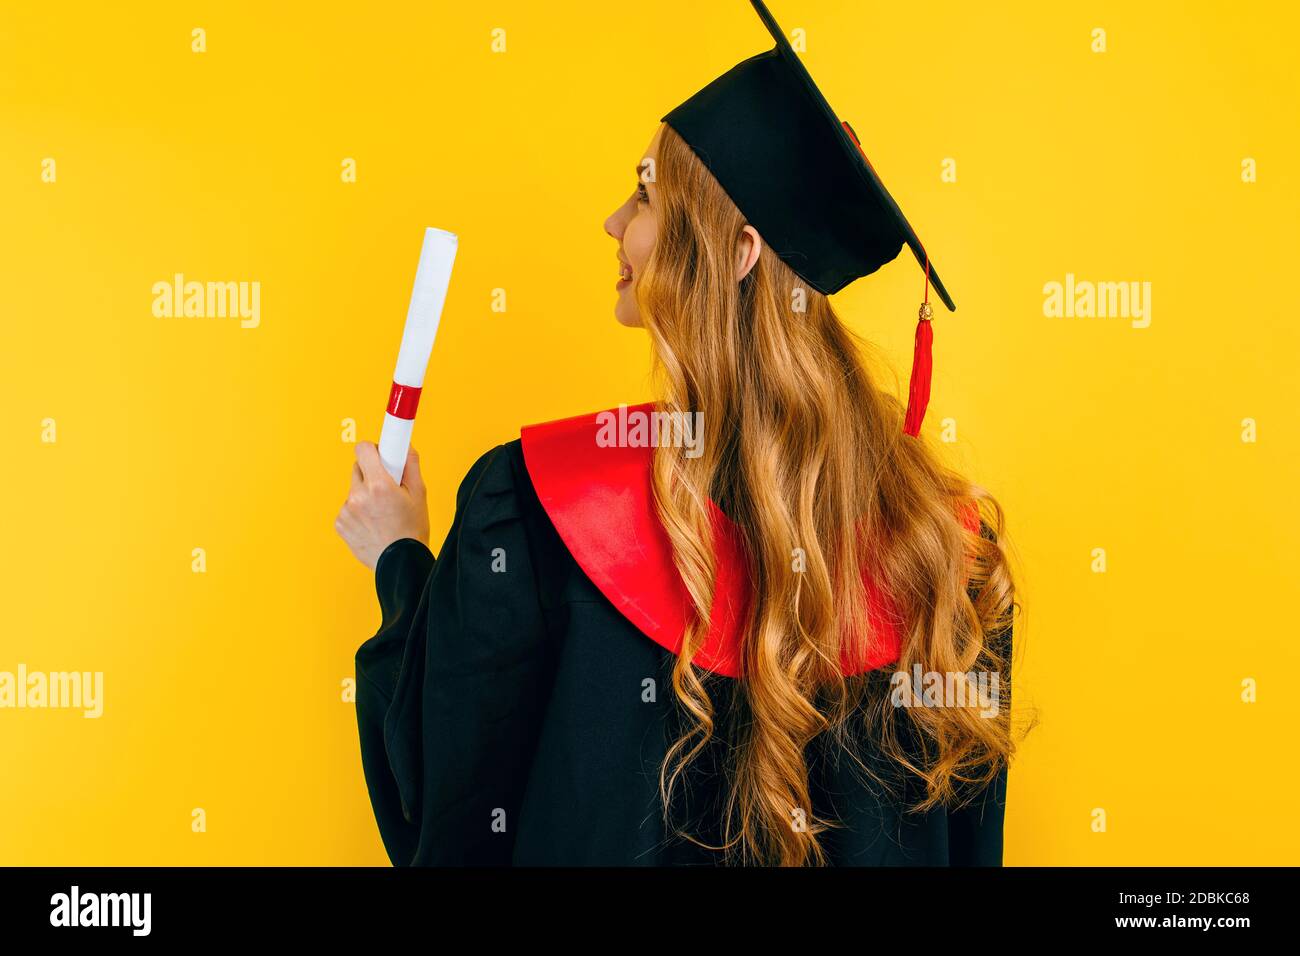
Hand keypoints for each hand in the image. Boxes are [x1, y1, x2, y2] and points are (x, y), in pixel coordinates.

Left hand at [335, 443, 429, 570]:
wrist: (400, 564)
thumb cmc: (411, 531)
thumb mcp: (419, 494)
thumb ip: (410, 464)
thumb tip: (404, 446)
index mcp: (379, 486)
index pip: (363, 449)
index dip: (373, 450)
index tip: (380, 453)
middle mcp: (359, 496)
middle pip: (358, 467)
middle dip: (372, 473)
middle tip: (387, 488)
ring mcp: (347, 511)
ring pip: (354, 489)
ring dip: (365, 494)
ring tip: (382, 512)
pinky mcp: (340, 524)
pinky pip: (348, 507)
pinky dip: (358, 511)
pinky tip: (372, 523)